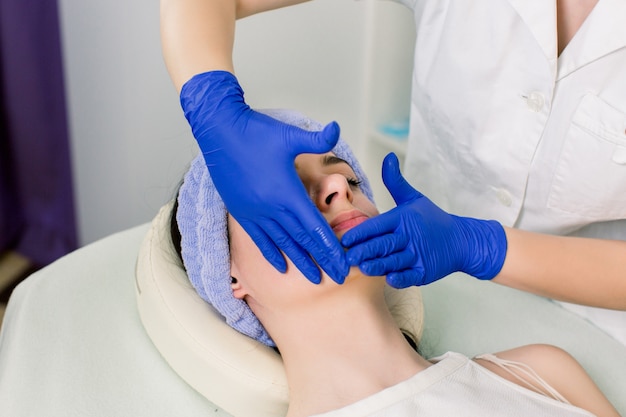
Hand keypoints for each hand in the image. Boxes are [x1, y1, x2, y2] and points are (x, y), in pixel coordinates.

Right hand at [180, 71, 348, 283]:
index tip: (343, 266)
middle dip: (322, 261)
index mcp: (288, 193)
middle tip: (338, 279)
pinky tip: (281, 266)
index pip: (315, 228)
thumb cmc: (255, 131)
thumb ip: (317, 138)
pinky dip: (271, 253)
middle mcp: (273, 208)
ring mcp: (256, 213)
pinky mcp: (242, 212)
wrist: (219, 131)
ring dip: (300, 262)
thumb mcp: (289, 135)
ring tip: (314, 278)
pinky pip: (259, 239)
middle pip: (303, 241)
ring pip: (283, 244)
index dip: (330, 249)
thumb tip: (336, 127)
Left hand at [342, 153, 506, 287]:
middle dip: (363, 251)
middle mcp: (410, 237)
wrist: (461, 241)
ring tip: (361, 267)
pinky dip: (399, 278)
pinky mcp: (425, 272)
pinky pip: (410, 276)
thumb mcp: (413, 198)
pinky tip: (387, 278)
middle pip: (383, 245)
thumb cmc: (431, 219)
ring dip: (376, 265)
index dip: (360, 233)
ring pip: (393, 261)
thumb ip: (395, 181)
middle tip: (346, 256)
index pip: (378, 225)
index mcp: (403, 218)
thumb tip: (388, 157)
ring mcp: (418, 255)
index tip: (344, 239)